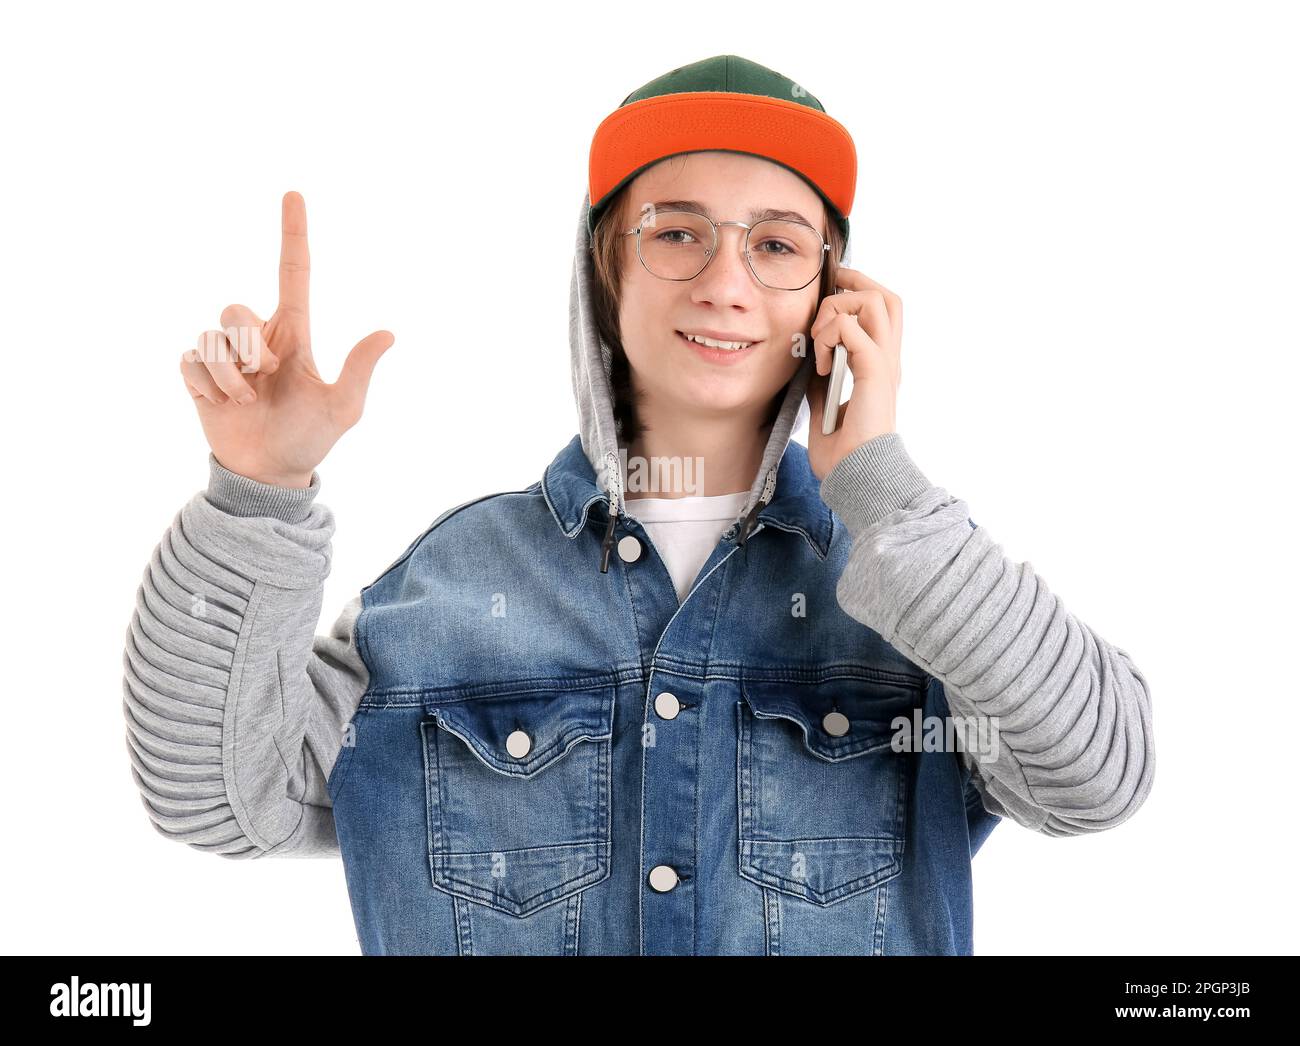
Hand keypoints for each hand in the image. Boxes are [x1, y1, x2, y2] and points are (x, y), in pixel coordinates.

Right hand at [178, 191, 394, 486]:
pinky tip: (221, 405)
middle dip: (246, 346)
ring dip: (228, 374)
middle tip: (265, 379)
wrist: (268, 473)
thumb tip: (389, 333)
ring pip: (210, 338)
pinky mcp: (198, 374)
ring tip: (245, 401)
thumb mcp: (342, 407)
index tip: (294, 194)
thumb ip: (358, 369)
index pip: (293, 272)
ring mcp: (226, 355)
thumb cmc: (309, 438)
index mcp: (294, 333)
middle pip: (234, 310)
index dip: (293, 234)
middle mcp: (258, 337)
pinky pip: (190, 360)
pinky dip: (206, 385)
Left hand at [804, 267, 901, 481]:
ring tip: (819, 341)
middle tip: (827, 289)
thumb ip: (823, 379)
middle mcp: (889, 360)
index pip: (882, 312)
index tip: (828, 298)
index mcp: (881, 367)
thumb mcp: (825, 406)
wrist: (856, 476)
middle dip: (854, 282)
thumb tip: (812, 358)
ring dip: (837, 311)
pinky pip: (852, 329)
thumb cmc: (843, 453)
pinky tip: (820, 364)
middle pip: (887, 297)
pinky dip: (829, 337)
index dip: (857, 293)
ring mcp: (885, 364)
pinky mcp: (875, 372)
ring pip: (874, 301)